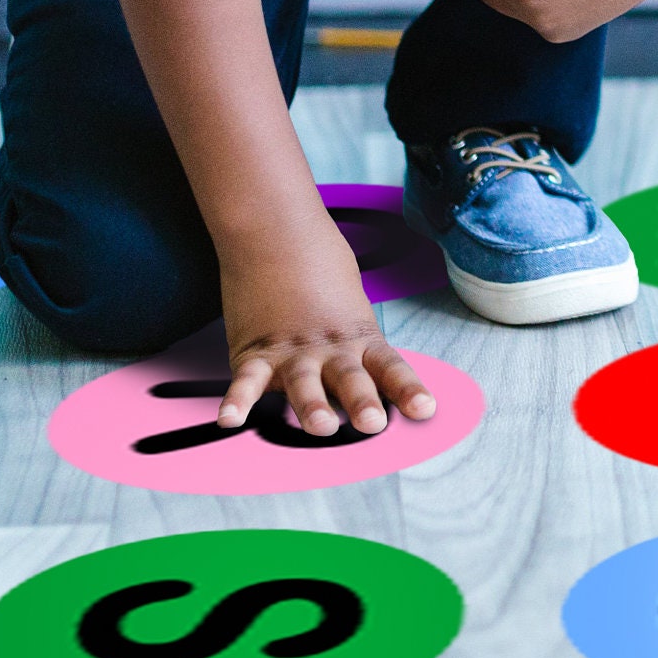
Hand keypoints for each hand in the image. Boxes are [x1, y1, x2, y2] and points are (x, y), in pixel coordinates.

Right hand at [214, 226, 436, 437]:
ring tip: (320, 426)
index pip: (389, 367)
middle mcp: (329, 348)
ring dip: (312, 406)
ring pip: (304, 384)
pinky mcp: (253, 352)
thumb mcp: (350, 305)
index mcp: (358, 337)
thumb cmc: (317, 266)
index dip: (408, 389)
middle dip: (362, 403)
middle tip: (373, 423)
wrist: (274, 231)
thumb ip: (356, 344)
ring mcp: (291, 351)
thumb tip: (367, 383)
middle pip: (350, 379)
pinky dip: (237, 400)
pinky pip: (246, 381)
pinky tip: (231, 418)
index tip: (426, 410)